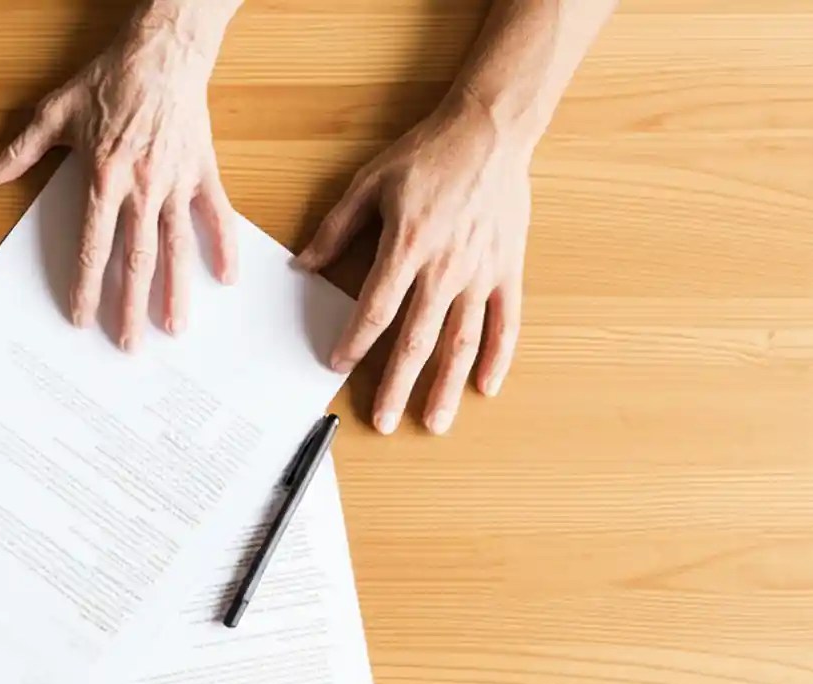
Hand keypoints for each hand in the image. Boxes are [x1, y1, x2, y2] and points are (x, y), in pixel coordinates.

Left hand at [0, 7, 237, 349]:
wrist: (162, 52)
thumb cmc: (110, 79)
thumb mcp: (55, 111)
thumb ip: (22, 150)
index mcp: (104, 178)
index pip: (93, 246)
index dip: (87, 285)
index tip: (82, 318)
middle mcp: (143, 188)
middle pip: (136, 259)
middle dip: (130, 306)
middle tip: (129, 344)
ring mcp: (177, 183)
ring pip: (176, 248)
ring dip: (176, 291)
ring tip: (176, 327)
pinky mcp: (203, 173)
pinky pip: (217, 216)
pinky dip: (224, 247)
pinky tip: (227, 279)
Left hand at [298, 97, 531, 435]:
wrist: (490, 132)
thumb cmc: (428, 154)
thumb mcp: (370, 182)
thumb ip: (336, 228)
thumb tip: (304, 263)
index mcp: (407, 247)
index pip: (376, 309)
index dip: (355, 341)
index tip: (338, 365)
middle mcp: (446, 268)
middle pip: (418, 340)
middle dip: (398, 385)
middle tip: (383, 421)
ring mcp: (482, 273)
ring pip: (463, 343)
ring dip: (446, 387)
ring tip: (433, 423)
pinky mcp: (509, 270)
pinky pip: (506, 324)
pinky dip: (498, 358)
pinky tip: (485, 387)